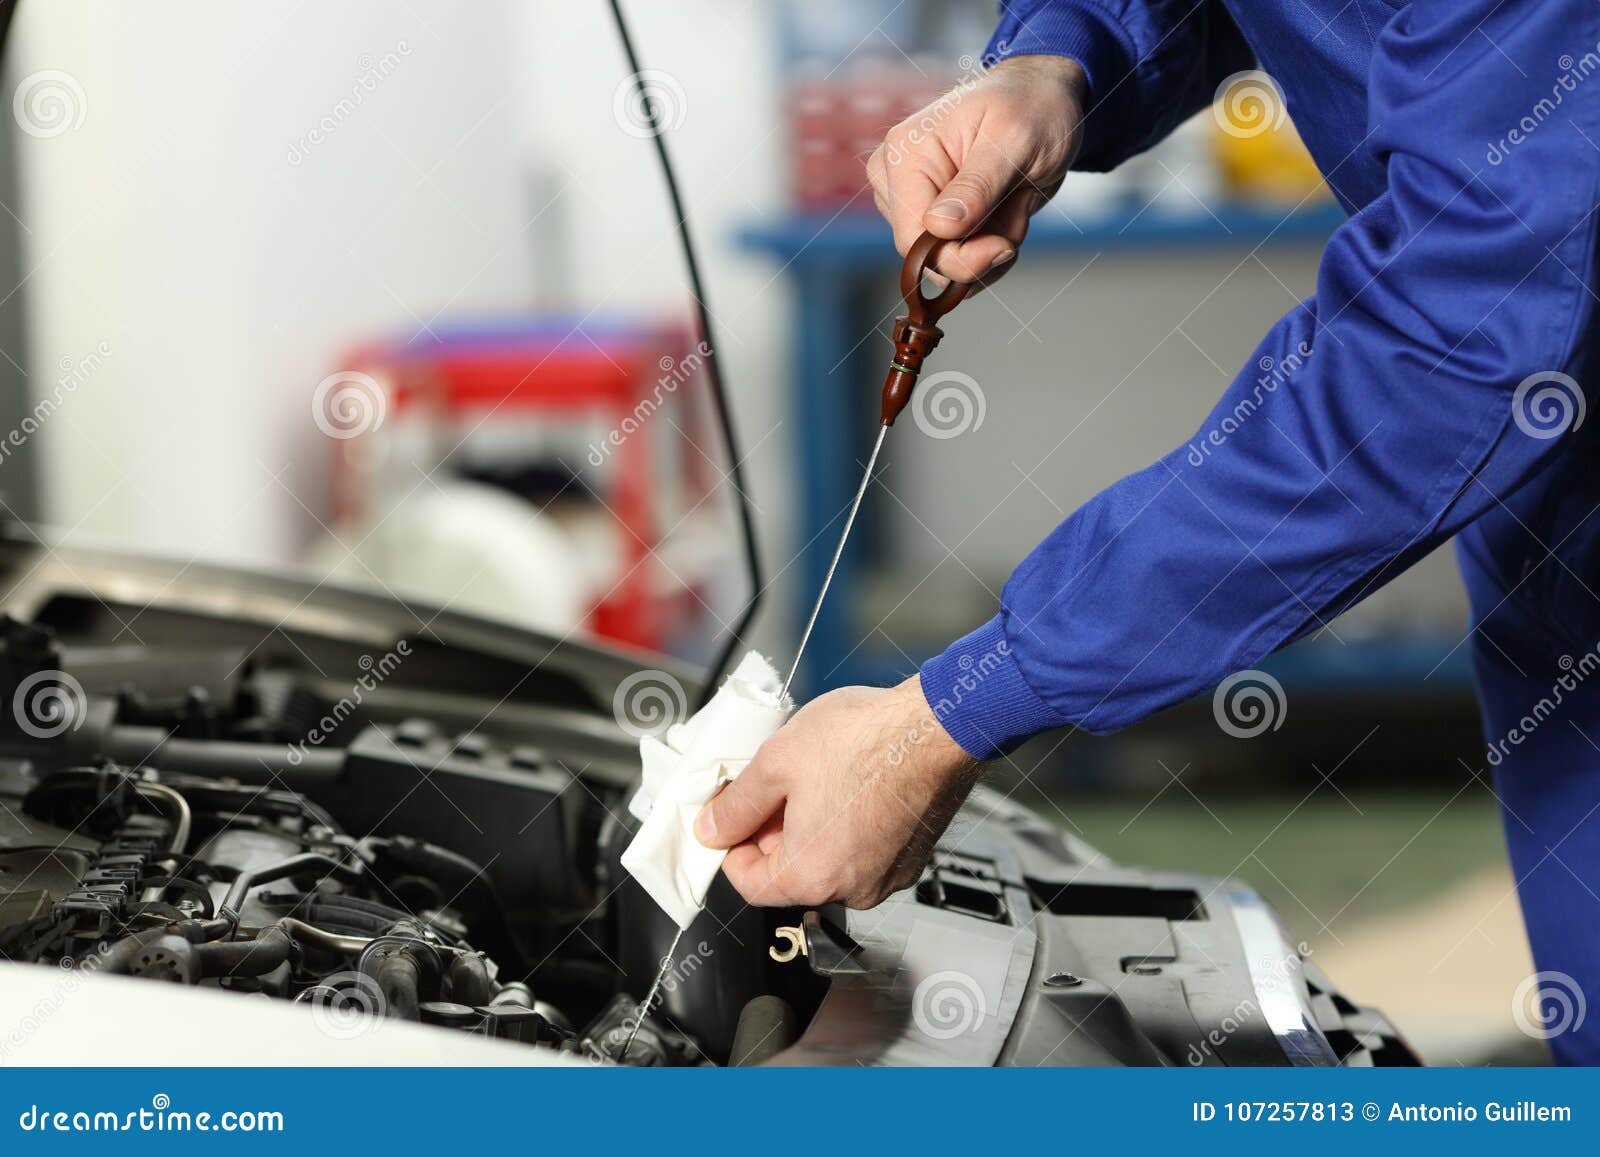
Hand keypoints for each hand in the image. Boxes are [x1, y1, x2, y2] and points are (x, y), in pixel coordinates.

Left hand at [693, 676, 980, 909]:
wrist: (937, 726)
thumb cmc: (868, 741)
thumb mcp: (776, 762)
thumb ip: (736, 804)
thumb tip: (713, 828)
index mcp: (812, 876)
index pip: (748, 883)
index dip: (731, 845)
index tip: (732, 817)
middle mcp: (854, 889)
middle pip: (790, 872)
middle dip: (775, 830)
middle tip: (776, 783)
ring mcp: (887, 875)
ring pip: (829, 859)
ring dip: (813, 825)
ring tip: (817, 776)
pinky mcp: (911, 857)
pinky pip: (864, 850)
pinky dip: (850, 824)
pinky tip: (850, 783)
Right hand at [867, 55, 1086, 284]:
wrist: (1043, 99)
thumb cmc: (1031, 107)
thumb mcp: (1014, 140)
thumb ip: (977, 186)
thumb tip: (938, 228)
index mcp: (905, 156)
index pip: (913, 240)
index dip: (960, 258)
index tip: (1006, 248)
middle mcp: (895, 181)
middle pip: (928, 256)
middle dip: (982, 246)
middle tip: (1017, 206)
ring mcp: (909, 200)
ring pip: (946, 261)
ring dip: (991, 243)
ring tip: (1013, 199)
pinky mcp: (929, 215)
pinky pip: (958, 257)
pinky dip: (991, 244)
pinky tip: (1006, 209)